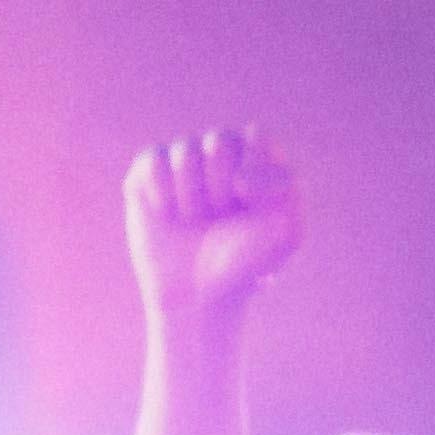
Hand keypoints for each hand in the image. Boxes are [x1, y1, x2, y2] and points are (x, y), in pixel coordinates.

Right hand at [123, 128, 303, 328]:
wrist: (197, 296)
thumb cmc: (244, 264)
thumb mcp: (287, 232)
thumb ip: (286, 186)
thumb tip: (239, 169)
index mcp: (255, 160)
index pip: (258, 138)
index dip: (254, 175)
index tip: (250, 206)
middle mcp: (218, 155)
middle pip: (220, 140)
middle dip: (221, 185)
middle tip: (220, 214)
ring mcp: (182, 163)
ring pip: (186, 151)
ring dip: (192, 194)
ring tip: (193, 219)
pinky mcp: (147, 175)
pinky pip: (153, 159)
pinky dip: (161, 189)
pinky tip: (167, 213)